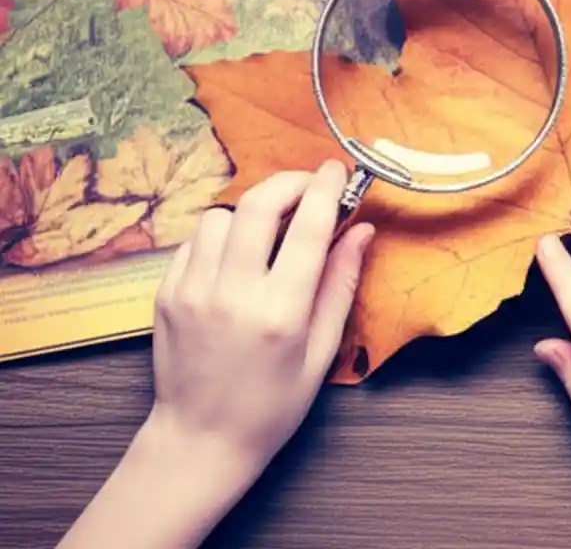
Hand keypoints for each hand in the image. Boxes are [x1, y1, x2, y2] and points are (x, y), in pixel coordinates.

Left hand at [59, 161, 374, 548]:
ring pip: (221, 217)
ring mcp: (193, 291)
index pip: (309, 228)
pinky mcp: (168, 294)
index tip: (339, 170)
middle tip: (308, 185)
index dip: (327, 190)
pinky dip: (221, 237)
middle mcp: (234, 294)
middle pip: (258, 205)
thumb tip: (362, 231)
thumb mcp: (321, 351)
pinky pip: (195, 242)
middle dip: (288, 183)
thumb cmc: (274, 404)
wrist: (202, 439)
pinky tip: (238, 257)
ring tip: (270, 230)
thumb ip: (340, 285)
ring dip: (251, 212)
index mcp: (281, 312)